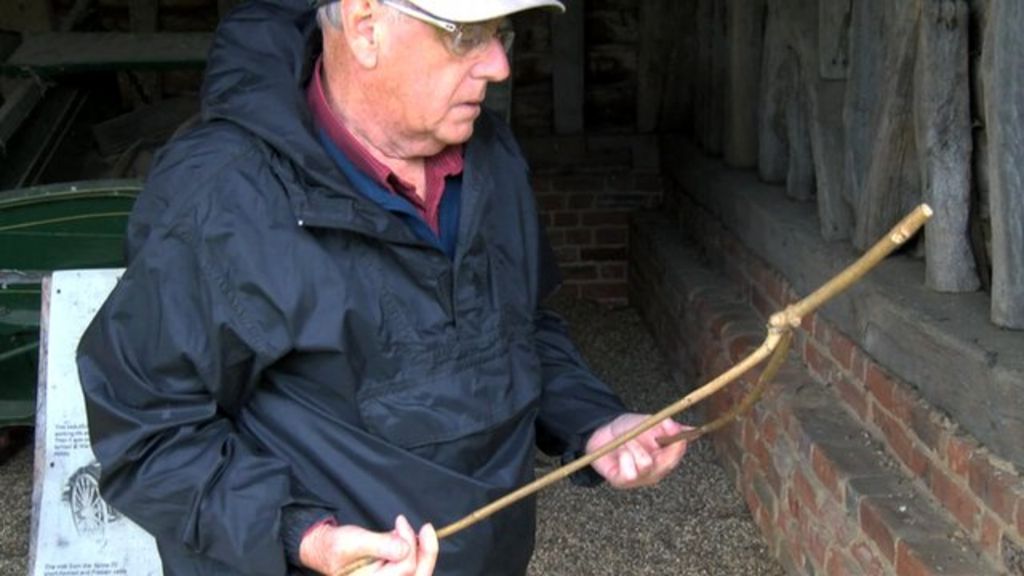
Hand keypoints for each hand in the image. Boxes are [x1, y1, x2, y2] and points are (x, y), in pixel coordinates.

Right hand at [299, 514, 437, 575]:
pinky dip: (415, 554)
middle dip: (427, 552)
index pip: (406, 567)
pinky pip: (411, 570)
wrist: (322, 549)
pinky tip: (406, 539)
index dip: (409, 542)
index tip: (400, 521)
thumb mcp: (353, 541)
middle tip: (426, 529)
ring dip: (422, 552)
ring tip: (407, 532)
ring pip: (418, 574)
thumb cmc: (334, 546)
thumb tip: (405, 547)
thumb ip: (379, 545)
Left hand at [585, 413, 689, 488]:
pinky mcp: (623, 482)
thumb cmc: (627, 429)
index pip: (678, 452)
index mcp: (665, 454)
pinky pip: (630, 473)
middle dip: (654, 443)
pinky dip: (624, 457)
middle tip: (643, 431)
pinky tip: (620, 453)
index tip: (674, 433)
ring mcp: (641, 478)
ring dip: (634, 447)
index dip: (678, 444)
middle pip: (667, 463)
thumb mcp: (646, 421)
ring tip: (626, 442)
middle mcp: (656, 470)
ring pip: (646, 464)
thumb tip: (677, 428)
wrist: (601, 433)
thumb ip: (663, 424)